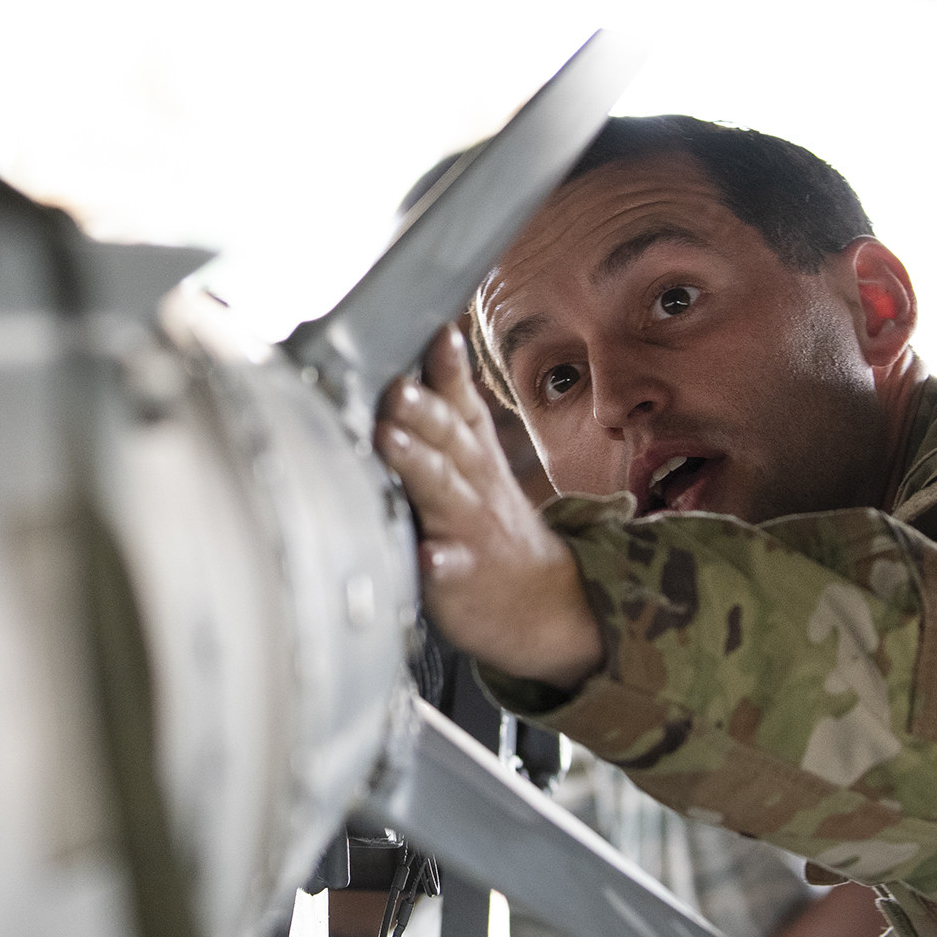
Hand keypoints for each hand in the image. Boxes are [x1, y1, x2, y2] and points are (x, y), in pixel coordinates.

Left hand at [375, 325, 603, 690]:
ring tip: (388, 439)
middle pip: (450, 440)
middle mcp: (475, 485)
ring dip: (416, 462)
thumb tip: (432, 340)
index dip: (450, 369)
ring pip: (444, 491)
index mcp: (474, 456)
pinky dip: (437, 560)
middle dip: (423, 409)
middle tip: (397, 386)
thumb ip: (453, 406)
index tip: (438, 334)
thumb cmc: (493, 523)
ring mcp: (470, 529)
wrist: (547, 602)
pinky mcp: (463, 576)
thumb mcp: (480, 460)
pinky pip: (450, 568)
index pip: (463, 404)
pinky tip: (425, 555)